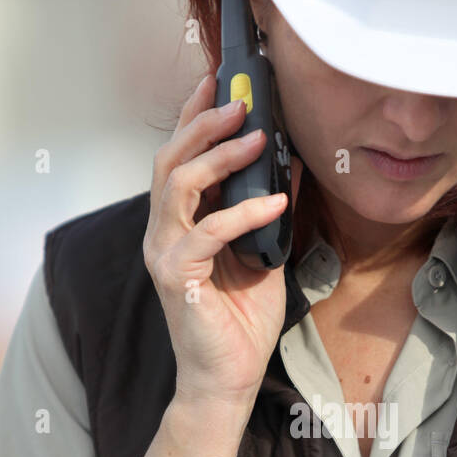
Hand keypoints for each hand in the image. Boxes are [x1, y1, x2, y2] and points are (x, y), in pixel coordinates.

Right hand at [143, 72, 302, 405]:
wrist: (228, 377)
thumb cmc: (242, 321)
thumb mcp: (267, 251)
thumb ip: (271, 209)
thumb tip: (293, 165)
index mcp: (179, 222)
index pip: (180, 156)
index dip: (196, 115)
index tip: (221, 79)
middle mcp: (163, 231)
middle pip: (171, 159)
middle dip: (204, 122)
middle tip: (241, 98)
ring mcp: (163, 252)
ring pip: (178, 185)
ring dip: (218, 155)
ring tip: (256, 136)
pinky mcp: (176, 276)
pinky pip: (206, 231)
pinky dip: (242, 212)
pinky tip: (274, 201)